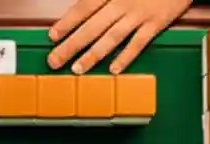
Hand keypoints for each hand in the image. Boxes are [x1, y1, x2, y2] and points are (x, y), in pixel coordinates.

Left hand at [47, 0, 189, 73]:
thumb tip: (81, 8)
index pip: (84, 7)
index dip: (67, 22)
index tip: (52, 37)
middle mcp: (123, 2)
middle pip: (92, 26)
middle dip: (71, 45)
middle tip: (54, 60)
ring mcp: (139, 14)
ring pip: (112, 37)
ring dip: (93, 55)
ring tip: (78, 69)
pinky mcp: (157, 22)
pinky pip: (139, 42)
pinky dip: (126, 56)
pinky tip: (114, 70)